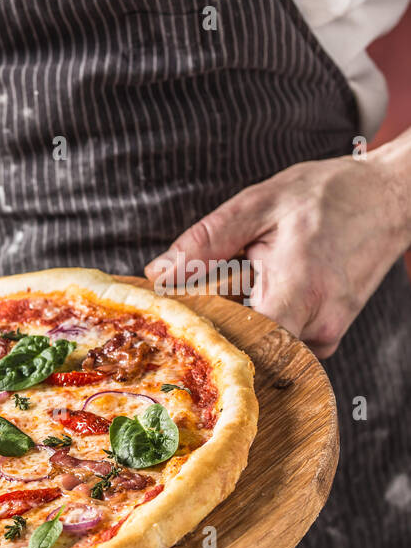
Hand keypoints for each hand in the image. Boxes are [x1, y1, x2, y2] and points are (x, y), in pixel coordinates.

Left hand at [144, 150, 410, 357]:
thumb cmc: (328, 196)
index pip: (241, 345)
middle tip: (194, 303)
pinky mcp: (327, 337)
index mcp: (298, 292)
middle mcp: (317, 325)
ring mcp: (326, 336)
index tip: (178, 323)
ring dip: (238, 325)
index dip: (204, 338)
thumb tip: (159, 273)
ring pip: (262, 350)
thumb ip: (206, 241)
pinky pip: (281, 344)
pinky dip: (260, 324)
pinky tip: (256, 295)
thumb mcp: (259, 205)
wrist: (389, 197)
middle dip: (214, 331)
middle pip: (246, 352)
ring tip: (235, 286)